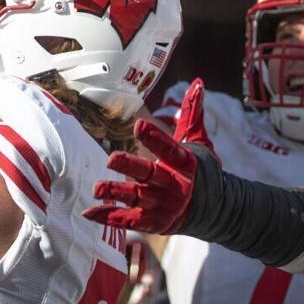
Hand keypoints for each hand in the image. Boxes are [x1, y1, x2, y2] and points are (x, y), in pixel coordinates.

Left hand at [83, 79, 210, 232]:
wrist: (214, 209)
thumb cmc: (198, 168)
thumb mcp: (198, 140)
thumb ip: (191, 112)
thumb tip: (198, 81)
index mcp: (185, 163)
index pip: (170, 149)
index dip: (156, 138)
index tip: (139, 125)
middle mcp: (174, 185)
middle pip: (150, 174)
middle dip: (131, 167)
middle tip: (111, 159)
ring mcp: (163, 205)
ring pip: (137, 198)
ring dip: (116, 193)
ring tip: (97, 188)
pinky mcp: (153, 222)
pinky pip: (129, 220)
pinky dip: (109, 217)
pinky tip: (89, 212)